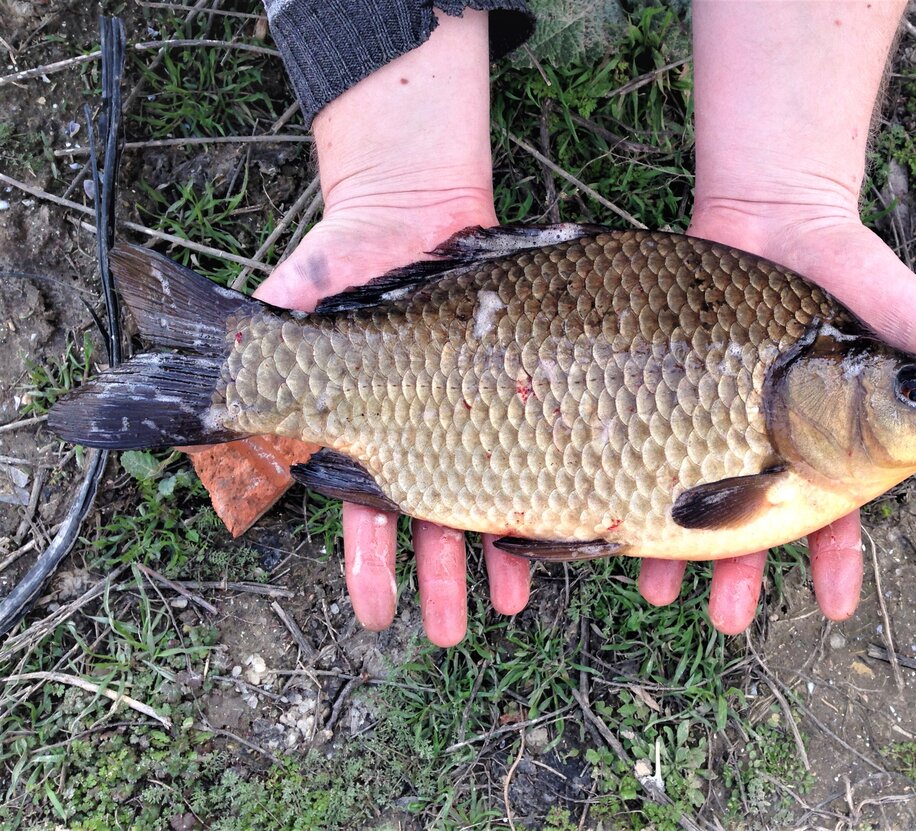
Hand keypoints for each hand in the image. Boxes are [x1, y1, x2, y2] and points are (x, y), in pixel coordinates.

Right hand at [250, 9, 533, 645]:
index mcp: (368, 432)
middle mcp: (422, 432)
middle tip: (454, 634)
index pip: (365, 517)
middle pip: (434, 523)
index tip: (379, 616)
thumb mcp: (295, 303)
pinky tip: (556, 529)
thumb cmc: (344, 256)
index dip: (372, 569)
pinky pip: (536, 444)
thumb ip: (263, 352)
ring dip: (494, 556)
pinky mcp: (518, 388)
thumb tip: (217, 399)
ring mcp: (473, 412)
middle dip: (441, 582)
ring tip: (509, 606)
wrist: (411, 208)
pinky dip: (543, 486)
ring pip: (487, 498)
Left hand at [639, 205, 915, 629]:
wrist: (774, 210)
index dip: (836, 563)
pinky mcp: (667, 389)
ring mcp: (712, 419)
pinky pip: (644, 442)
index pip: (837, 513)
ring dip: (677, 550)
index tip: (832, 610)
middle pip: (754, 522)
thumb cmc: (849, 268)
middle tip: (727, 622)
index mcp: (827, 441)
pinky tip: (614, 519)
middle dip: (741, 574)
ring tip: (658, 592)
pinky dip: (628, 480)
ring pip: (693, 497)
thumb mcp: (905, 318)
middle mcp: (766, 442)